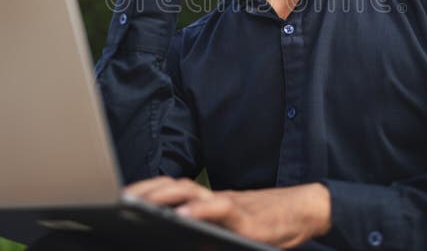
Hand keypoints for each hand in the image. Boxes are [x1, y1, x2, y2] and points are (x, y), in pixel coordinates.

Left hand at [124, 177, 330, 248]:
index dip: (148, 190)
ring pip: (192, 192)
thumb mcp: (231, 231)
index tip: (123, 195)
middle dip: (147, 190)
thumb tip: (180, 240)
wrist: (304, 211)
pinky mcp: (246, 220)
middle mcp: (215, 198)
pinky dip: (200, 210)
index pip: (173, 190)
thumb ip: (205, 232)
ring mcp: (230, 206)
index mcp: (209, 202)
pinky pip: (220, 210)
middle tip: (122, 197)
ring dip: (165, 195)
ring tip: (142, 202)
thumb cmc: (267, 223)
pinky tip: (183, 215)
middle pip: (175, 185)